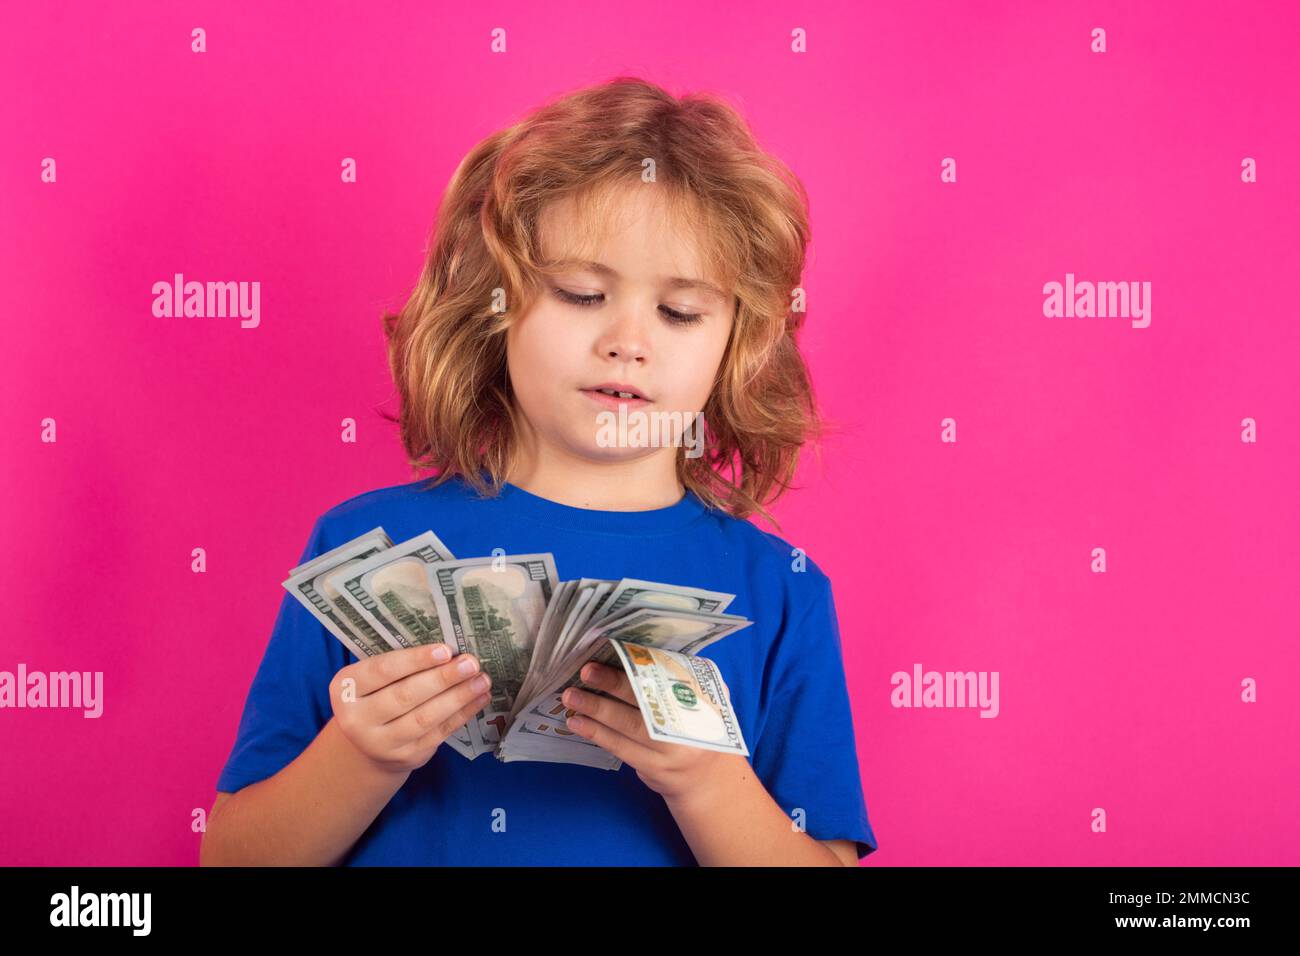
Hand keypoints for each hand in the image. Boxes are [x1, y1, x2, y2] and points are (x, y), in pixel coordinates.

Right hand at [329, 643, 490, 774]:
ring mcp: (382, 743)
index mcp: (345, 689)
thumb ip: (397, 665)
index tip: (445, 650)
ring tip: (482, 679)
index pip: (382, 671)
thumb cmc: (374, 697)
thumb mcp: (370, 680)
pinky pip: (439, 733)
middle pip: (406, 696)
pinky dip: (463, 714)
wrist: (365, 747)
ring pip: (425, 717)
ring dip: (458, 697)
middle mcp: (358, 719)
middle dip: (443, 678)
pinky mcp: (407, 756)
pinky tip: (479, 698)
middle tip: (471, 663)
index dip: (415, 660)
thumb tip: (448, 649)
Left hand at [561, 661, 744, 803]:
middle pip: (647, 699)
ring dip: (597, 709)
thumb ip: (684, 677)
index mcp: (703, 699)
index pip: (670, 675)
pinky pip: (620, 747)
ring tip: (572, 696)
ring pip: (628, 726)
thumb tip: (644, 649)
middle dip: (615, 683)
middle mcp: (688, 725)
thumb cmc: (699, 728)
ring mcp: (670, 749)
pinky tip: (577, 722)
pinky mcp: (652, 767)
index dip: (644, 662)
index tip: (617, 648)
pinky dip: (597, 733)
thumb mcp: (705, 701)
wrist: (707, 778)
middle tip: (588, 670)